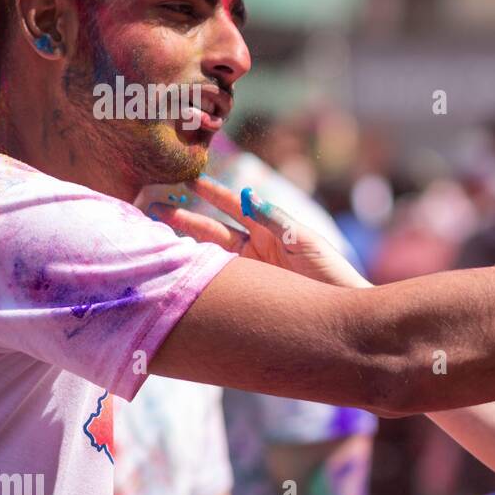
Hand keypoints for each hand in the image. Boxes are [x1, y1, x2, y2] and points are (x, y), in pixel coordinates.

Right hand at [145, 176, 371, 289]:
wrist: (340, 313)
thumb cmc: (331, 274)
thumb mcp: (304, 241)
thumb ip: (275, 220)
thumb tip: (249, 196)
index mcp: (270, 230)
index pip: (234, 207)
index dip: (212, 194)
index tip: (188, 180)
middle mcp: (255, 249)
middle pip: (213, 230)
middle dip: (185, 218)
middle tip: (154, 208)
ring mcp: (248, 272)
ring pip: (209, 254)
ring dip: (184, 244)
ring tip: (155, 234)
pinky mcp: (245, 293)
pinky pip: (216, 280)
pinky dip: (196, 272)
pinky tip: (175, 265)